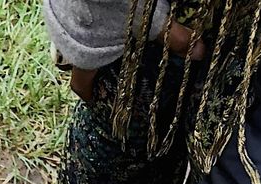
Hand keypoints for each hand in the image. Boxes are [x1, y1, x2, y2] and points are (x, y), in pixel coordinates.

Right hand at [68, 22, 204, 103]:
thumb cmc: (113, 10)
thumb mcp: (148, 24)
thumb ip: (172, 37)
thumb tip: (200, 52)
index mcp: (85, 60)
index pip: (80, 85)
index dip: (88, 93)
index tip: (96, 97)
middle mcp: (68, 47)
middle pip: (77, 61)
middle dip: (92, 63)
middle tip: (108, 61)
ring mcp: (60, 26)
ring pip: (73, 40)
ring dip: (88, 40)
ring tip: (105, 34)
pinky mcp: (60, 8)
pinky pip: (71, 20)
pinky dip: (85, 19)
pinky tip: (97, 12)